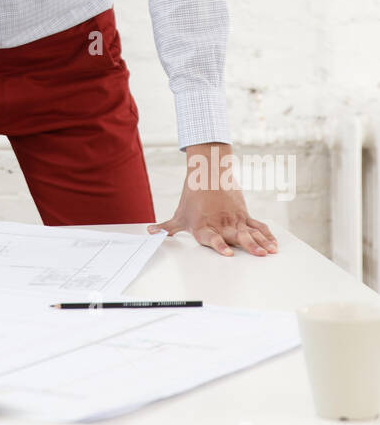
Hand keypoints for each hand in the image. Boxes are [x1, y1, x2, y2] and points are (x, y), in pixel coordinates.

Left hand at [147, 143, 278, 257]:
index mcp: (204, 227)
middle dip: (249, 246)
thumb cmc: (192, 194)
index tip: (228, 254)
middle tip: (259, 254)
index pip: (213, 239)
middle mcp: (221, 224)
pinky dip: (267, 235)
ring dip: (262, 243)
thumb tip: (150, 232)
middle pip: (237, 237)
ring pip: (251, 233)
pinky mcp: (244, 214)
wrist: (208, 171)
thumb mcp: (179, 213)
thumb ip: (167, 227)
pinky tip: (274, 245)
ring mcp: (234, 220)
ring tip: (270, 252)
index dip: (220, 246)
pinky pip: (257, 226)